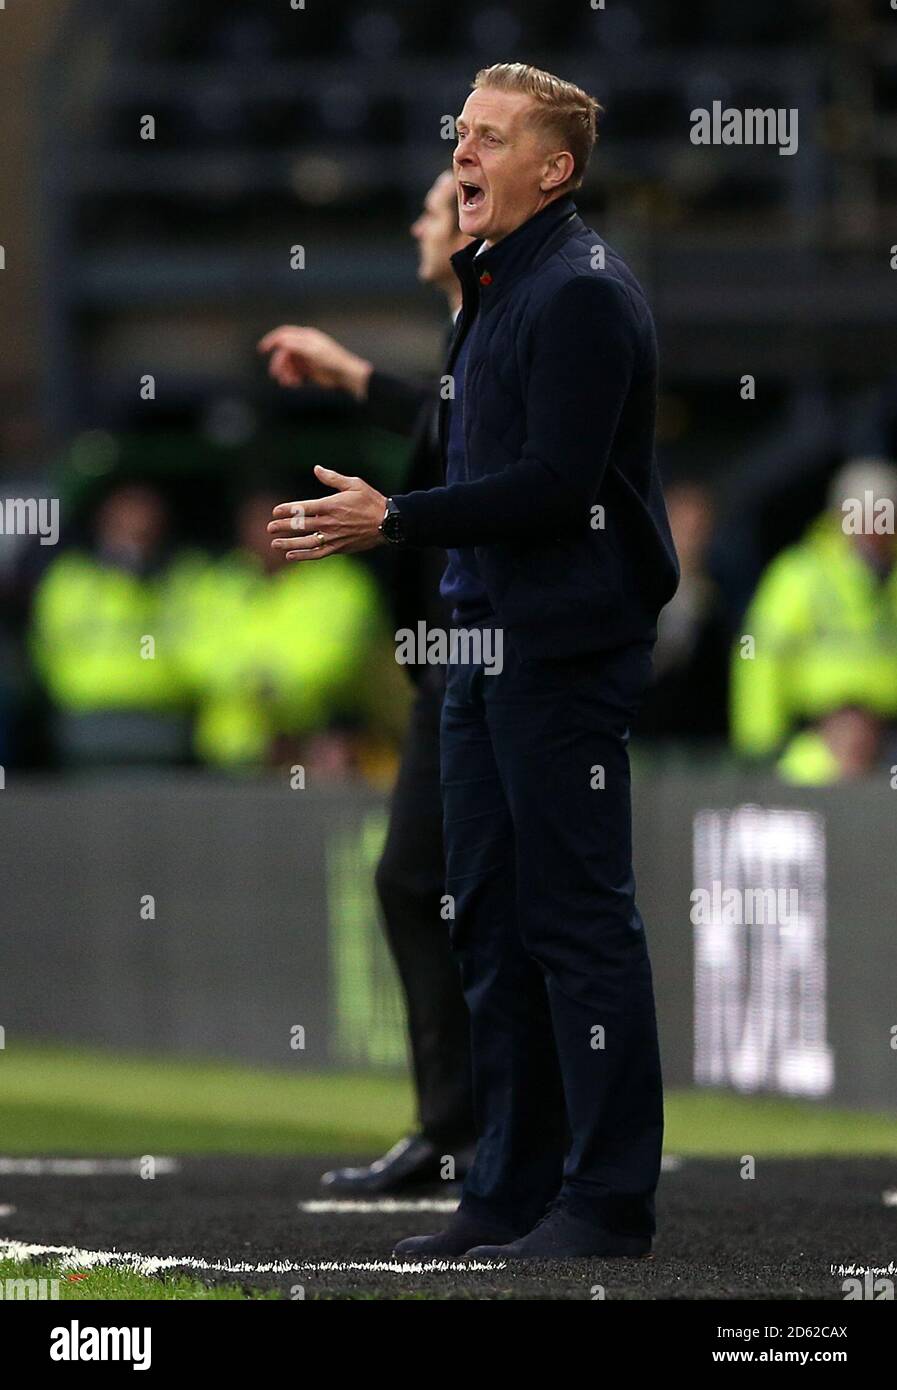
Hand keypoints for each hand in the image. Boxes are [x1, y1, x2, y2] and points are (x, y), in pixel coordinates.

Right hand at [257, 325, 372, 400]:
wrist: (345, 375)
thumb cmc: (332, 360)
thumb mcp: (313, 351)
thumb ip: (296, 345)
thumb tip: (280, 342)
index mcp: (305, 337)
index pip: (284, 335)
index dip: (272, 340)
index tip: (262, 350)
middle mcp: (304, 346)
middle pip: (284, 353)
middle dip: (279, 364)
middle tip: (277, 375)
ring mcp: (305, 358)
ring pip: (288, 364)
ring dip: (285, 373)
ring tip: (289, 382)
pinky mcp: (307, 370)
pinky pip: (294, 373)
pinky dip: (291, 378)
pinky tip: (294, 383)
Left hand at [268, 465, 387, 559]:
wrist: (388, 522)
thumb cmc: (371, 501)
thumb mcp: (353, 483)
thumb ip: (332, 478)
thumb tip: (316, 469)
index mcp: (331, 505)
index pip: (303, 508)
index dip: (287, 510)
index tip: (275, 512)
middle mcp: (330, 522)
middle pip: (301, 525)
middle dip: (283, 527)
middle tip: (269, 528)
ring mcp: (334, 537)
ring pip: (306, 542)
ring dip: (289, 543)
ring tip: (275, 544)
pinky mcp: (339, 548)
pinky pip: (318, 554)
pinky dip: (303, 556)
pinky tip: (291, 556)